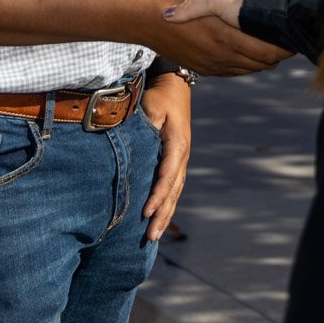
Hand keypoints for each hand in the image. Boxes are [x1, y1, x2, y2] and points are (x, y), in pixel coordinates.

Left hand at [139, 74, 190, 241]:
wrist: (175, 86)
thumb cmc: (161, 96)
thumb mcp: (153, 106)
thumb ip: (148, 125)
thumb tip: (141, 143)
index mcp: (177, 145)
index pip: (167, 176)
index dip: (157, 196)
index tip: (145, 212)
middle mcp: (182, 156)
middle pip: (173, 191)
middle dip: (162, 214)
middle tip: (151, 236)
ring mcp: (181, 159)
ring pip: (174, 192)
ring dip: (166, 214)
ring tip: (155, 235)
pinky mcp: (176, 160)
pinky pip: (172, 186)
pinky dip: (166, 203)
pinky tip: (159, 217)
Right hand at [146, 0, 286, 75]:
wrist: (142, 16)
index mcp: (226, 35)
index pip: (268, 51)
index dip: (286, 45)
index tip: (293, 31)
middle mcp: (221, 56)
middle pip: (264, 63)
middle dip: (280, 51)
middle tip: (288, 35)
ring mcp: (212, 65)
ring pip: (251, 69)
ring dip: (265, 58)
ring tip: (273, 40)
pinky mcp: (203, 69)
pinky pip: (235, 71)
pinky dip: (249, 63)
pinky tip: (251, 47)